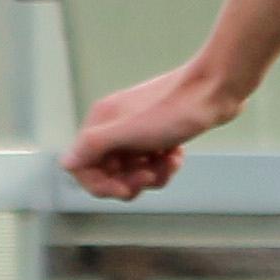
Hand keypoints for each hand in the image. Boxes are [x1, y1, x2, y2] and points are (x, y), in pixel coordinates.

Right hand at [65, 64, 237, 201]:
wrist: (215, 90)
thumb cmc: (174, 110)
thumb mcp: (129, 132)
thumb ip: (93, 146)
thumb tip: (65, 164)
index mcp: (101, 123)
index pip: (82, 166)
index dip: (100, 185)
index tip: (124, 189)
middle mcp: (114, 126)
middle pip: (108, 173)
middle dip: (130, 182)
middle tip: (151, 175)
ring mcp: (136, 131)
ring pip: (132, 171)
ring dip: (152, 175)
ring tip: (169, 163)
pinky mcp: (158, 135)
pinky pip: (152, 163)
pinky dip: (164, 165)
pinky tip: (177, 155)